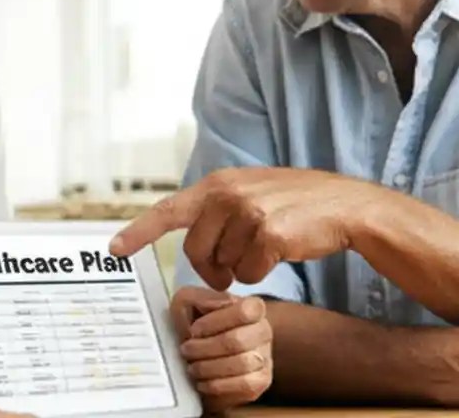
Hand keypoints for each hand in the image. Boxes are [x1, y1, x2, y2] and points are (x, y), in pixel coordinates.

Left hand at [110, 167, 373, 288]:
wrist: (344, 206)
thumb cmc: (295, 205)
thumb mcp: (251, 193)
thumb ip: (218, 210)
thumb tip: (192, 246)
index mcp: (218, 184)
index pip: (168, 210)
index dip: (139, 232)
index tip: (114, 250)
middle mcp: (228, 194)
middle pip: (196, 253)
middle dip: (213, 268)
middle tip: (234, 266)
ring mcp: (249, 213)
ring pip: (224, 267)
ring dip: (243, 269)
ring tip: (267, 246)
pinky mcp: (269, 234)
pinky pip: (250, 274)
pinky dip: (263, 273)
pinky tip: (282, 252)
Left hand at [171, 287, 272, 412]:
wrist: (204, 349)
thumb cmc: (198, 324)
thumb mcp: (189, 303)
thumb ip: (198, 298)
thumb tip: (213, 306)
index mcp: (252, 307)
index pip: (244, 311)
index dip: (215, 322)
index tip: (194, 330)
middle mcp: (263, 330)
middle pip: (238, 341)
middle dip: (204, 348)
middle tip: (186, 350)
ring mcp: (265, 357)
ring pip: (241, 364)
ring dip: (209, 367)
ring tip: (192, 367)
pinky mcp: (261, 381)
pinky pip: (245, 385)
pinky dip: (218, 385)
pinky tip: (203, 381)